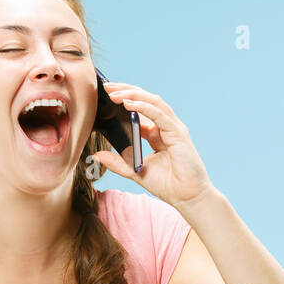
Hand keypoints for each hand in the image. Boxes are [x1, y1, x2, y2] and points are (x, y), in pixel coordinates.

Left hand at [90, 80, 212, 205]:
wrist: (187, 198)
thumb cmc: (167, 185)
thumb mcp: (134, 171)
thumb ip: (117, 162)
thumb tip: (97, 155)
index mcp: (157, 133)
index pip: (140, 109)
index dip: (125, 99)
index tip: (106, 94)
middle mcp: (166, 127)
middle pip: (146, 100)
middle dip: (127, 91)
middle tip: (107, 86)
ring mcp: (174, 128)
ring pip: (153, 102)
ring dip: (133, 95)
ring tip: (115, 93)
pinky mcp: (178, 134)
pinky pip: (159, 115)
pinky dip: (143, 107)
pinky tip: (129, 104)